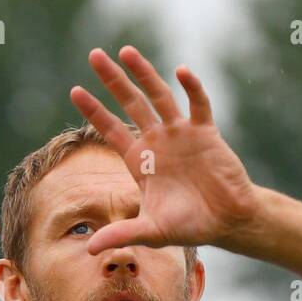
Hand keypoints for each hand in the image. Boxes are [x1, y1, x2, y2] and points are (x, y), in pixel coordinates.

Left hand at [69, 46, 259, 252]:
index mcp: (140, 160)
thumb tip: (91, 249)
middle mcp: (157, 141)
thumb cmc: (189, 225)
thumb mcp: (152, 231)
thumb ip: (123, 234)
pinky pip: (197, 104)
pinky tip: (181, 71)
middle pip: (130, 103)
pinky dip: (191, 87)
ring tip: (126, 51)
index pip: (111, 129)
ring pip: (159, 96)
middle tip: (94, 54)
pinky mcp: (206, 132)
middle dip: (112, 80)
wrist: (227, 221)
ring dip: (144, 73)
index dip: (94, 110)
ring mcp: (181, 134)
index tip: (75, 90)